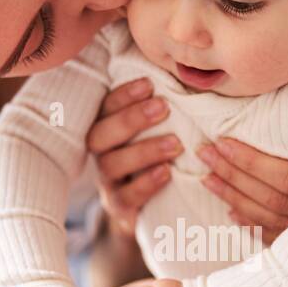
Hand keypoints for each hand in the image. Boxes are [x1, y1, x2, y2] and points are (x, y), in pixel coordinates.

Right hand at [87, 79, 180, 234]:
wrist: (151, 207)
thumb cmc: (157, 157)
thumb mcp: (157, 132)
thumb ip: (162, 110)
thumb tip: (186, 79)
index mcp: (107, 130)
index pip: (106, 108)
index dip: (123, 95)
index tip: (149, 84)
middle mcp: (101, 154)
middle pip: (100, 135)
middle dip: (131, 119)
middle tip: (163, 108)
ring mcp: (107, 182)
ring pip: (112, 164)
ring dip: (144, 151)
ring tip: (176, 144)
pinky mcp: (118, 206)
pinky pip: (125, 197)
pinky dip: (146, 184)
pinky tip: (167, 173)